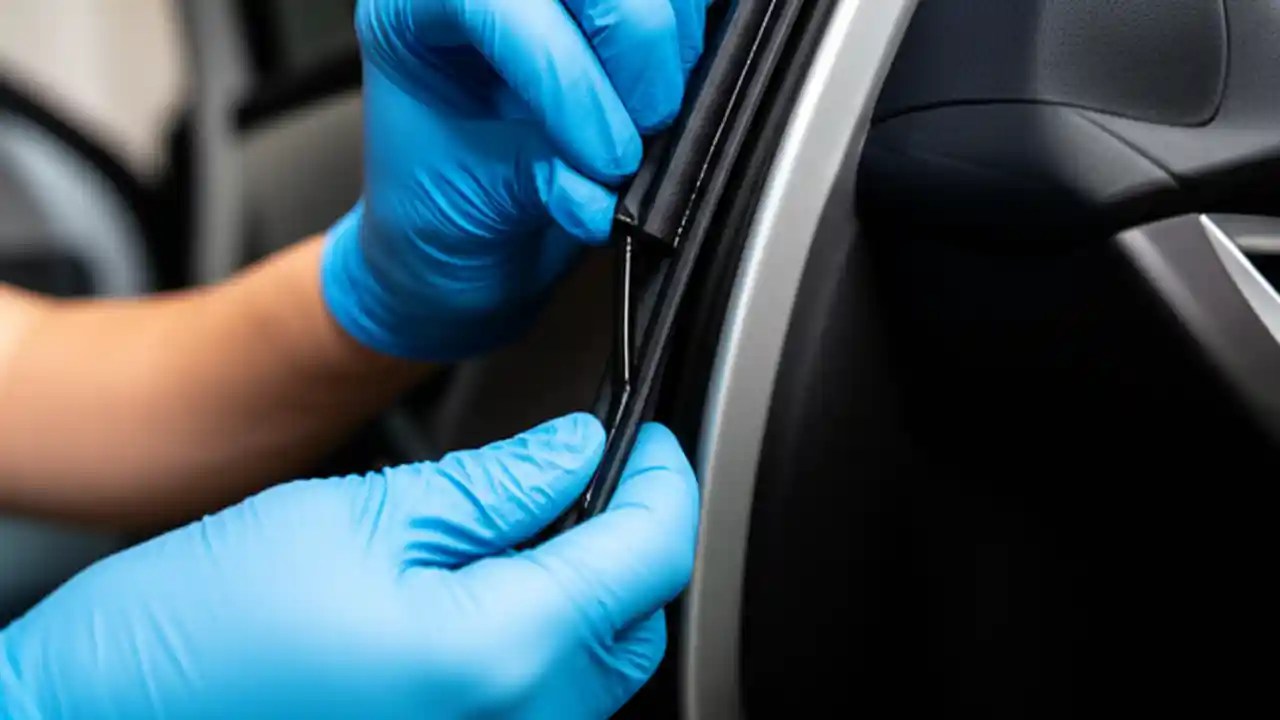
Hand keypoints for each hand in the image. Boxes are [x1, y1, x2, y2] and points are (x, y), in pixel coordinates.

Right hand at [0, 414, 699, 718]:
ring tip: (518, 528)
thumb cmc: (199, 634)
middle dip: (627, 535)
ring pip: (596, 666)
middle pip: (635, 617)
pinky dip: (541, 639)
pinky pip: (542, 705)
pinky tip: (486, 593)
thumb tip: (574, 452)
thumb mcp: (357, 516)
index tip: (645, 439)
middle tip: (578, 473)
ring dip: (585, 588)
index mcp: (501, 656)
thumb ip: (491, 487)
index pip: (650, 555)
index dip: (661, 480)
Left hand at [322, 0, 711, 360]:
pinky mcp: (614, 10)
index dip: (563, 73)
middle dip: (632, 39)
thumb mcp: (473, 200)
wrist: (459, 240)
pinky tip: (678, 86)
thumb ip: (539, 179)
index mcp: (414, 11)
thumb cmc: (440, 211)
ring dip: (668, 40)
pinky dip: (695, 34)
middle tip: (647, 127)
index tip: (607, 157)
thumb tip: (602, 188)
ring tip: (658, 118)